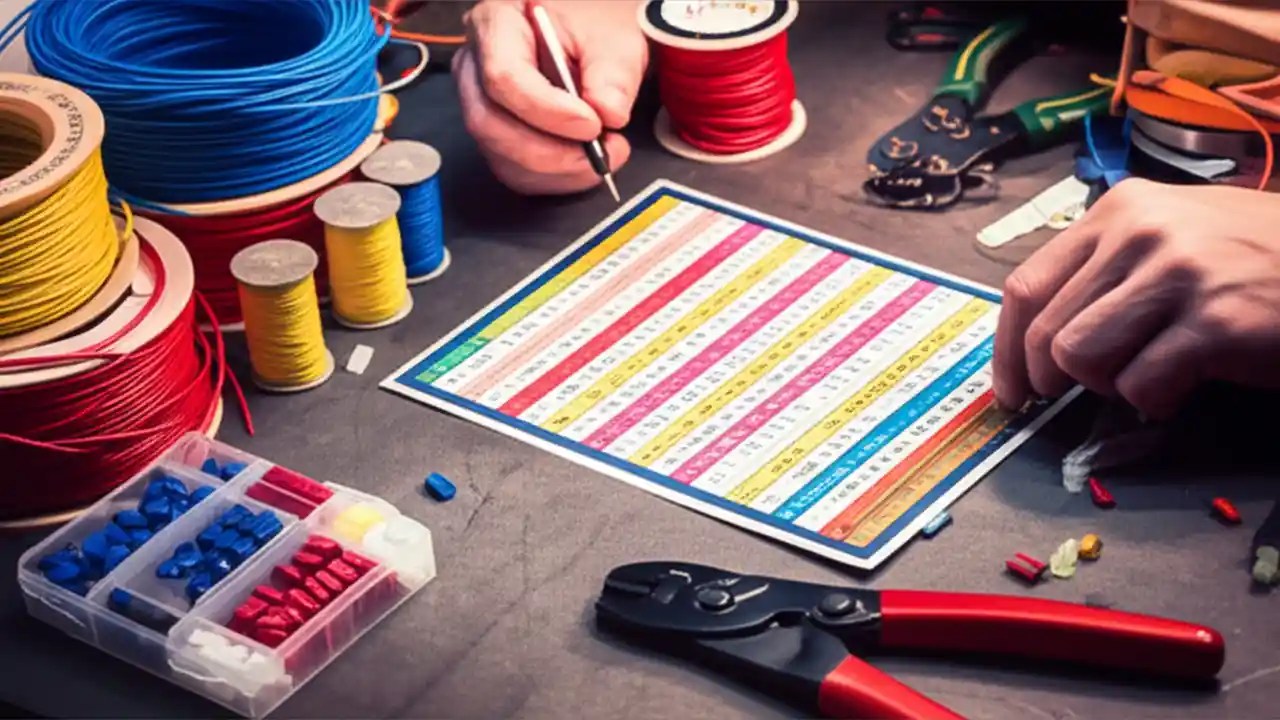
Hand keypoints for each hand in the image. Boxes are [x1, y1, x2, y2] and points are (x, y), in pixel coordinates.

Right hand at [453, 0, 647, 194]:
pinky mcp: (497, 137)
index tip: (592, 124)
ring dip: (557, 170)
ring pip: (501, 157)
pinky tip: (584, 163)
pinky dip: (555, 178)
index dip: (547, 111)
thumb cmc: (589, 23)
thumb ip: (613, 73)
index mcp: (496, 25)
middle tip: (602, 149)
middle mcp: (476, 68)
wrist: (586, 30)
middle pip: (491, 124)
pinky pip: (514, 172)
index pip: (504, 78)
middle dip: (551, 152)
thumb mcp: (612, 36)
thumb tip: (608, 114)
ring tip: (603, 153)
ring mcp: (481, 106)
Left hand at [993, 179, 1279, 418]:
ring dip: (1105, 385)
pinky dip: (1152, 401)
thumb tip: (1037, 336)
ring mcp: (1179, 274)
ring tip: (1144, 374)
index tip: (1010, 389)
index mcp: (1118, 209)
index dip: (1006, 350)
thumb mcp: (1172, 233)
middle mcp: (1141, 232)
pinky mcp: (1215, 322)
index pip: (1025, 287)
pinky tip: (1181, 387)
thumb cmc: (1255, 256)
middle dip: (1054, 379)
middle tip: (1084, 390)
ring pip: (1079, 358)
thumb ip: (1105, 267)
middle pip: (1046, 332)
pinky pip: (1139, 384)